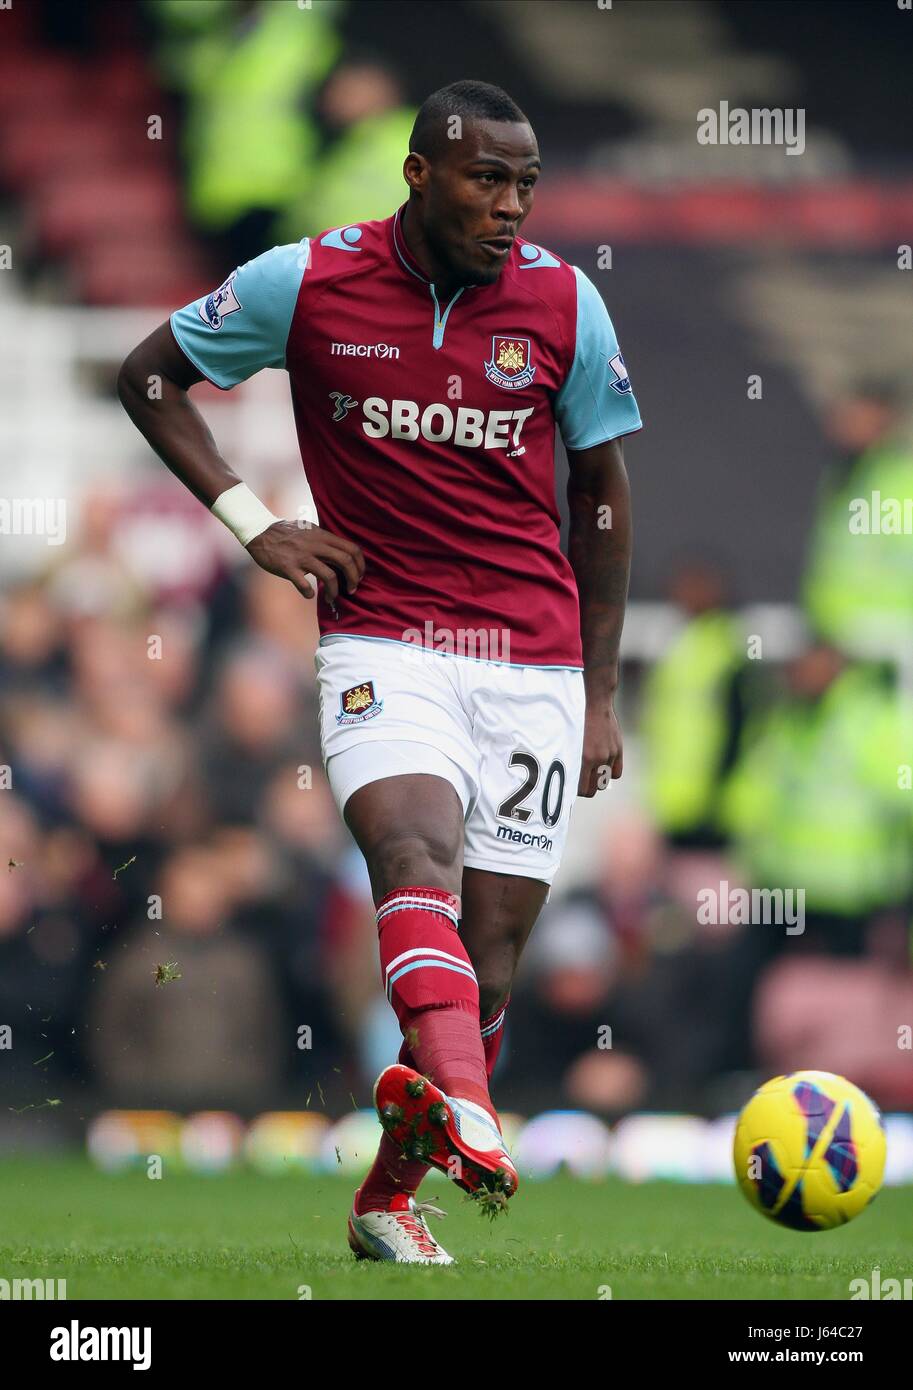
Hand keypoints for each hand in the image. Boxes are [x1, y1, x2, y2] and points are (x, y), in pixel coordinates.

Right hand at [246, 521, 364, 604]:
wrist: (260, 532)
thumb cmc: (287, 534)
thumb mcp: (310, 531)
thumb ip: (325, 541)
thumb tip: (342, 554)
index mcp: (322, 536)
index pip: (351, 549)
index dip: (360, 565)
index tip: (359, 575)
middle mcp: (315, 545)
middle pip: (345, 561)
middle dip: (353, 579)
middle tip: (351, 589)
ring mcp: (302, 556)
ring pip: (329, 576)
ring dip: (334, 591)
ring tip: (331, 597)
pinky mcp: (288, 567)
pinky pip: (304, 585)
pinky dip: (309, 593)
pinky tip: (309, 595)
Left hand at [577, 699, 622, 795]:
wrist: (595, 703)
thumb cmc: (577, 720)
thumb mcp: (568, 740)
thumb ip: (570, 759)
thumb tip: (567, 776)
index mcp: (585, 758)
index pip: (583, 789)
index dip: (577, 790)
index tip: (572, 786)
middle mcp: (599, 759)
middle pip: (595, 788)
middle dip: (587, 788)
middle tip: (580, 781)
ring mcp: (610, 754)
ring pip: (605, 781)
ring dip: (597, 780)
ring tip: (590, 772)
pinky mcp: (618, 749)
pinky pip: (617, 773)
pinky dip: (610, 773)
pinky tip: (603, 767)